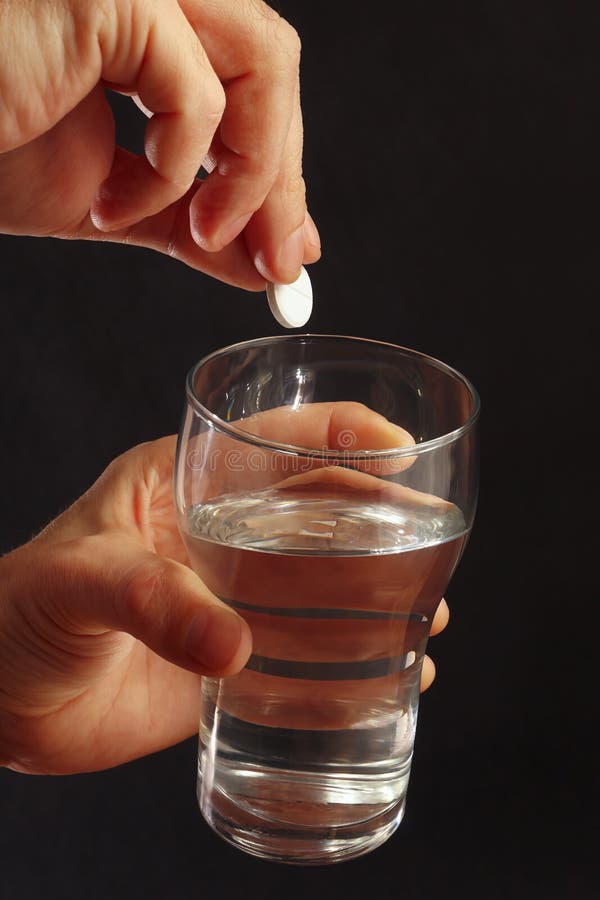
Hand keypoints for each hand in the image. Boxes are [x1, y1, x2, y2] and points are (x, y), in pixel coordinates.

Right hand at [0, 0, 320, 288]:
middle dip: (282, 180)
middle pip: (271, 65)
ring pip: (262, 63)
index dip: (282, 168)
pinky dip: (175, 171)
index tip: (288, 248)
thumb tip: (263, 262)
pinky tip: (117, 205)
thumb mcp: (110, 196)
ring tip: (206, 236)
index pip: (253, 78)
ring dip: (252, 173)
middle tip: (275, 265)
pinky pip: (195, 94)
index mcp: (154, 19)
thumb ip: (190, 221)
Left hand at [0, 419, 447, 776]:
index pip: (273, 440)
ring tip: (429, 613)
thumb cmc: (16, 613)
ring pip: (324, 581)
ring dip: (380, 591)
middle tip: (433, 538)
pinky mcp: (230, 661)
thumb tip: (235, 646)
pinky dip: (352, 663)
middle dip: (381, 518)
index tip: (397, 449)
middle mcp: (219, 534)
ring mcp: (231, 598)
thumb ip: (151, 601)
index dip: (339, 433)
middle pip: (318, 510)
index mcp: (184, 484)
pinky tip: (392, 675)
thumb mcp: (77, 579)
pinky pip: (305, 655)